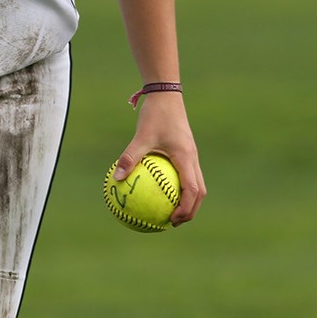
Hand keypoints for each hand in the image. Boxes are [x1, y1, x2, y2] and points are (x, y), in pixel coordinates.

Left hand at [112, 91, 205, 225]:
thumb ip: (129, 157)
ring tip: (169, 211)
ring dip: (188, 200)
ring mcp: (192, 155)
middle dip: (190, 210)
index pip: (192, 190)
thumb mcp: (140, 136)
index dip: (185, 209)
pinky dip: (179, 186)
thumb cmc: (155, 114)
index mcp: (186, 158)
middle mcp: (193, 159)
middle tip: (172, 222)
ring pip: (197, 183)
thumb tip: (116, 178)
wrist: (167, 94)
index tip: (172, 220)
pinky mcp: (186, 151)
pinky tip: (160, 189)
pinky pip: (186, 174)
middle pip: (200, 192)